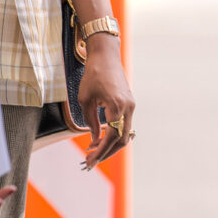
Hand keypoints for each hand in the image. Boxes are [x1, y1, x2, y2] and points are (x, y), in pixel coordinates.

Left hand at [78, 36, 134, 168]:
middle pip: (122, 140)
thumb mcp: (85, 100)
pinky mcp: (130, 103)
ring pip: (125, 134)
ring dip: (111, 144)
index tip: (90, 161)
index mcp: (117, 106)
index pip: (111, 137)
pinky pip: (125, 124)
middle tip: (91, 161)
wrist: (106, 56)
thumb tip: (94, 139)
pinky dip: (115, 134)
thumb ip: (91, 122)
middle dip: (107, 152)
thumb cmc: (93, 74)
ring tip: (95, 151)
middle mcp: (128, 108)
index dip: (100, 151)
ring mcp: (131, 105)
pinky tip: (101, 137)